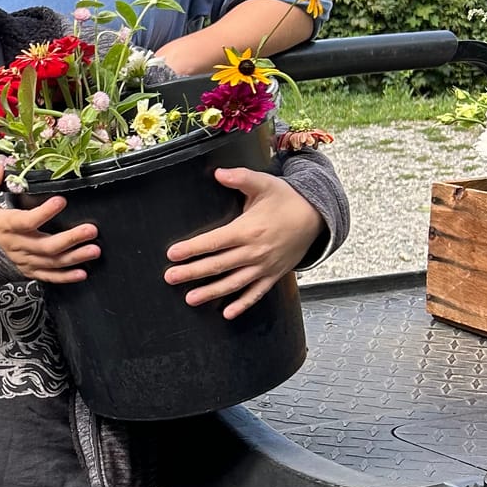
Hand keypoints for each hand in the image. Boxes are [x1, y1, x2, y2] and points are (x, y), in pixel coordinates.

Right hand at [0, 162, 99, 284]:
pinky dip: (65, 277)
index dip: (44, 212)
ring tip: (94, 250)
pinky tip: (82, 273)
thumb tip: (0, 167)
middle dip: (71, 238)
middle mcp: (18, 245)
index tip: (61, 201)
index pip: (26, 221)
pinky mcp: (30, 271)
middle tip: (91, 230)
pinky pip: (49, 277)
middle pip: (46, 245)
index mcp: (7, 226)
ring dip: (75, 257)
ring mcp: (25, 261)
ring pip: (52, 262)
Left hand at [165, 168, 322, 318]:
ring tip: (190, 299)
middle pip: (219, 265)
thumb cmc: (287, 199)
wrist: (317, 216)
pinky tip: (227, 313)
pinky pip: (257, 293)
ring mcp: (265, 266)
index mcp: (249, 229)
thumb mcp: (264, 184)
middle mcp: (255, 251)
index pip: (215, 241)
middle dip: (192, 272)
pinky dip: (243, 304)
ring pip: (234, 283)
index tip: (172, 254)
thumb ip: (240, 178)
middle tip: (170, 277)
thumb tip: (218, 173)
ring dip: (211, 292)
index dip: (193, 248)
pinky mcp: (274, 275)